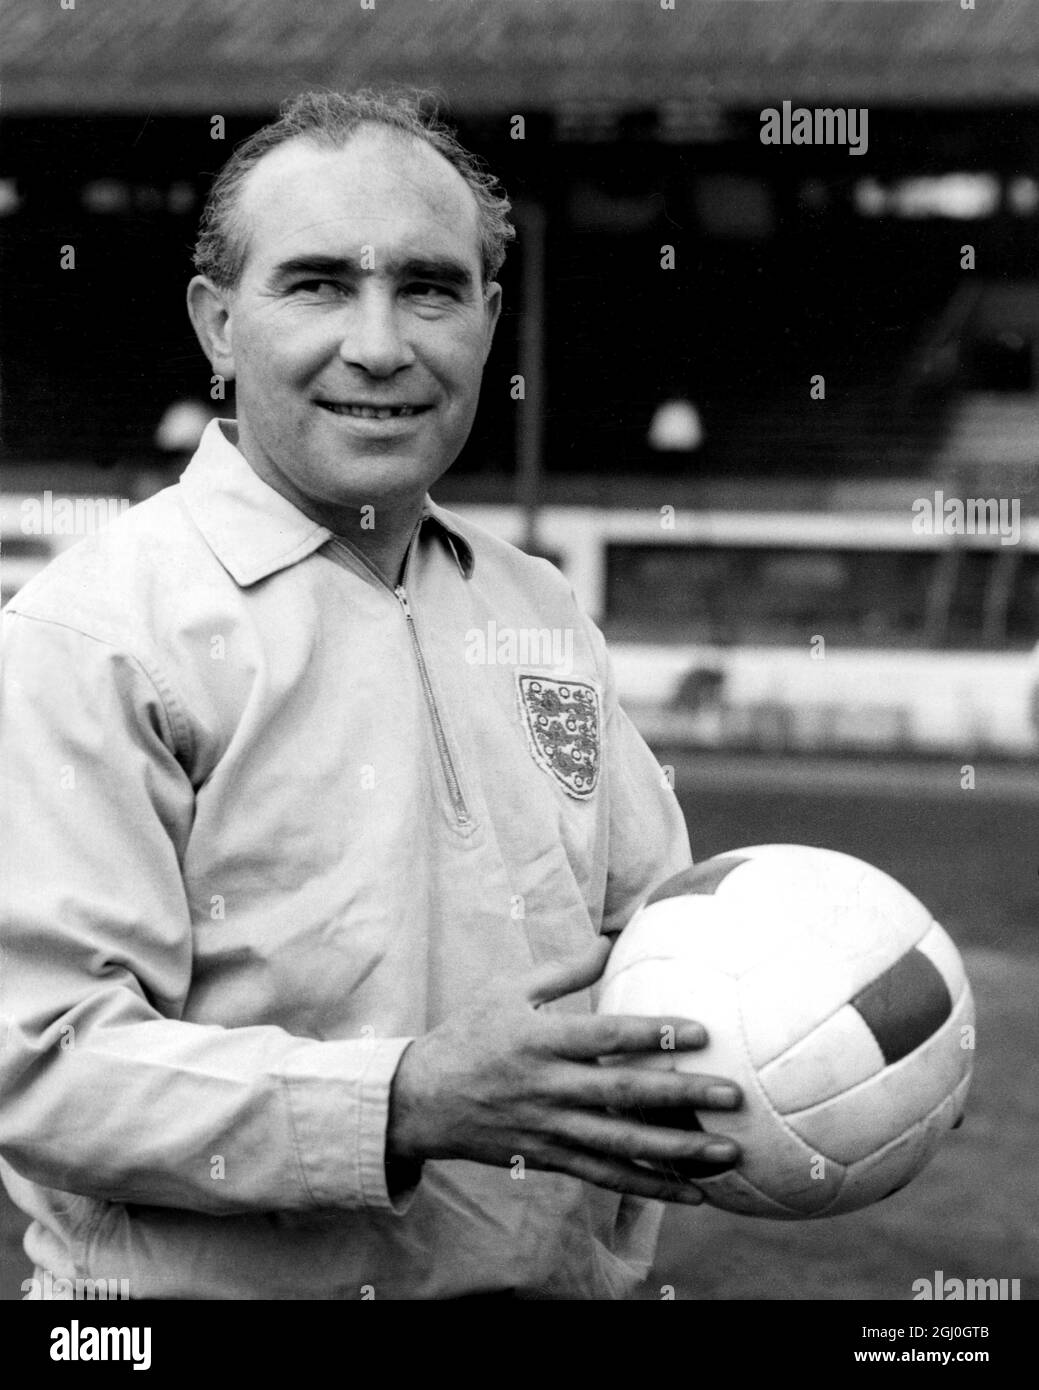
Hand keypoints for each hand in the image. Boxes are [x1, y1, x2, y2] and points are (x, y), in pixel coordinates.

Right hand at [386, 937, 741, 1204]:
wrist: (422, 1100)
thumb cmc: (471, 1034)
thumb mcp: (509, 990)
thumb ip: (564, 970)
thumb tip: (612, 939)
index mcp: (542, 1040)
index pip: (608, 1037)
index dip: (655, 1035)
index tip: (703, 1033)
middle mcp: (550, 1088)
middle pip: (624, 1095)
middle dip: (682, 1098)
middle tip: (732, 1096)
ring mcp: (551, 1128)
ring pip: (623, 1145)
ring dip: (678, 1153)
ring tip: (727, 1154)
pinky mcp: (551, 1158)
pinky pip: (607, 1176)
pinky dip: (650, 1186)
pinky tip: (692, 1192)